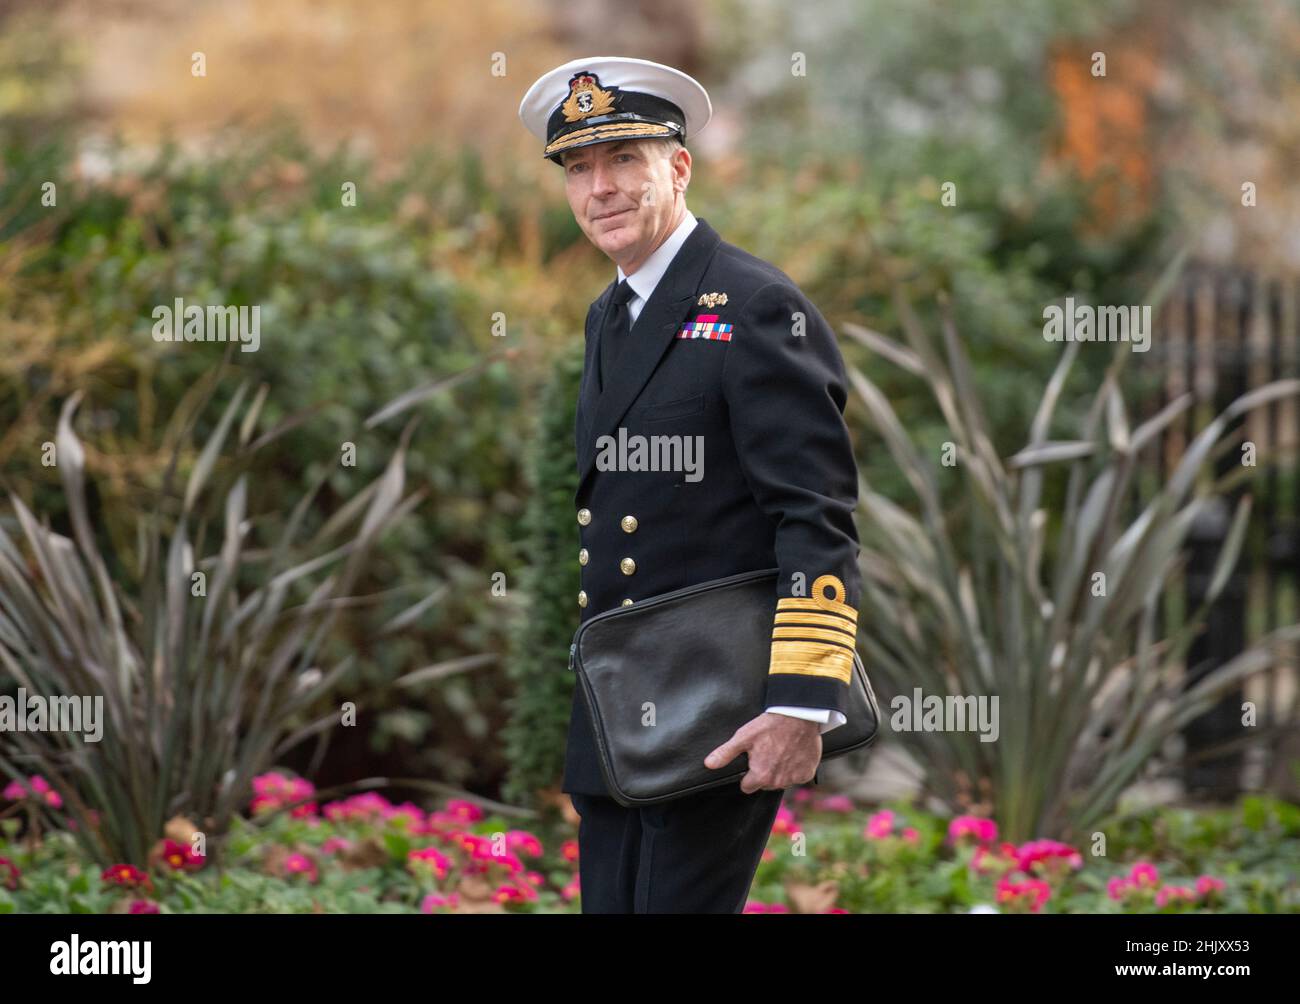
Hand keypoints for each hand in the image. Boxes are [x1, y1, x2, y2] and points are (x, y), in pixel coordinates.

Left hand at [704, 712, 821, 793]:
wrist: (799, 716)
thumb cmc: (769, 725)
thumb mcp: (743, 737)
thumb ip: (725, 753)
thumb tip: (708, 764)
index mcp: (761, 776)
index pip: (747, 787)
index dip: (747, 775)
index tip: (751, 762)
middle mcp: (778, 782)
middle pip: (765, 784)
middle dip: (764, 772)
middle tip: (767, 752)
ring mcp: (794, 778)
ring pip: (781, 781)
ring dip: (780, 771)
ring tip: (780, 750)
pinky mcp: (807, 773)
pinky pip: (798, 776)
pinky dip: (795, 768)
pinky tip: (793, 753)